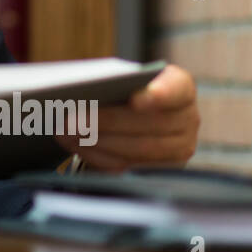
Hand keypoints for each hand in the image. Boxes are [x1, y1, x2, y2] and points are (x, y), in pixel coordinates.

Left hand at [55, 63, 198, 172]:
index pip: (177, 90)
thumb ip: (113, 81)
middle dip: (107, 122)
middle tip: (72, 118)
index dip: (158, 95)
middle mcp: (187, 120)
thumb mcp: (125, 79)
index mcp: (181, 89)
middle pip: (150, 124)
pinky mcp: (157, 171)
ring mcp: (177, 150)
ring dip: (96, 140)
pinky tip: (72, 143)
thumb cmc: (125, 91)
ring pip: (136, 150)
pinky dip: (95, 155)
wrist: (134, 117)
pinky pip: (125, 166)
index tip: (135, 99)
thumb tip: (84, 88)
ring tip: (65, 130)